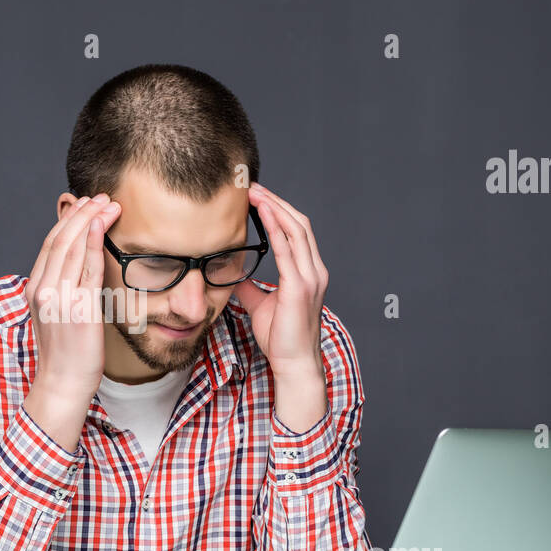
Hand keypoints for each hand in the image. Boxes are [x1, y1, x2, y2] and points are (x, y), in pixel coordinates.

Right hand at [24, 193, 121, 406]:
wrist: (63, 383)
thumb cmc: (65, 354)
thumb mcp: (56, 315)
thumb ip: (62, 289)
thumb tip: (79, 266)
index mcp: (35, 290)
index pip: (50, 245)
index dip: (67, 221)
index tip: (83, 206)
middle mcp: (43, 290)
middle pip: (60, 240)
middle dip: (80, 213)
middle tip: (99, 196)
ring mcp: (59, 299)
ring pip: (72, 248)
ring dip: (91, 220)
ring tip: (107, 203)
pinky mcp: (78, 308)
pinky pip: (87, 267)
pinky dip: (94, 242)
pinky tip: (101, 224)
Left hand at [233, 183, 327, 383]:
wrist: (293, 364)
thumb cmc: (281, 339)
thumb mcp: (262, 306)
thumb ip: (252, 289)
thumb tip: (236, 277)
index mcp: (308, 273)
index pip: (297, 232)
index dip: (280, 212)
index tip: (258, 198)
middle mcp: (314, 270)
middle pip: (299, 223)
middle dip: (276, 202)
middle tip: (253, 187)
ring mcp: (310, 277)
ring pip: (296, 230)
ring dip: (275, 207)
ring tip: (256, 192)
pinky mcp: (300, 287)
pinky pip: (288, 249)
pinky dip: (276, 226)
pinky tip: (263, 211)